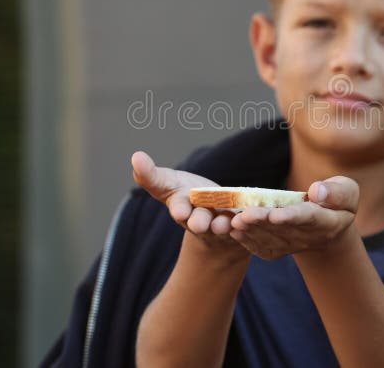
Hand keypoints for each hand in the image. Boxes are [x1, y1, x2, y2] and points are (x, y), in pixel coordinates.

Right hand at [131, 151, 246, 256]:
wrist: (213, 213)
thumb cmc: (187, 194)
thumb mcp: (169, 183)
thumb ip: (152, 175)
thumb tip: (135, 157)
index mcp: (181, 207)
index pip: (178, 207)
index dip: (179, 209)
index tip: (180, 211)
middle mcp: (199, 219)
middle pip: (198, 221)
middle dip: (199, 221)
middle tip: (200, 223)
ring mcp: (218, 224)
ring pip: (220, 225)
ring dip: (221, 225)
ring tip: (223, 223)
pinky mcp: (238, 225)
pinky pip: (242, 223)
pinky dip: (244, 221)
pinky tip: (248, 217)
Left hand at [229, 176, 358, 260]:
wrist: (329, 227)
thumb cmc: (337, 201)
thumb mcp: (347, 192)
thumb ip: (336, 192)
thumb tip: (316, 191)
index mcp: (328, 222)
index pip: (309, 218)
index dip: (292, 216)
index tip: (276, 214)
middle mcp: (309, 237)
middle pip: (283, 229)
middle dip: (263, 222)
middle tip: (244, 216)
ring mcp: (293, 245)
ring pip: (270, 239)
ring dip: (251, 230)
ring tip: (234, 220)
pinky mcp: (279, 249)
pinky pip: (263, 248)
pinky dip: (248, 241)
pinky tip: (234, 231)